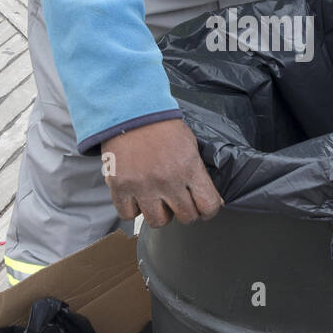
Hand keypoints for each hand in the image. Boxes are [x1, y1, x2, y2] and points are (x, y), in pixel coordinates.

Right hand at [101, 118, 222, 227]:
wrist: (130, 111)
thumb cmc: (162, 126)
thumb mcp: (190, 146)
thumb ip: (199, 174)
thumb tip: (213, 201)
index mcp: (189, 168)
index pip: (209, 206)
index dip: (208, 210)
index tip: (202, 207)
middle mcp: (168, 180)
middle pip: (186, 217)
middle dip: (184, 211)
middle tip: (178, 201)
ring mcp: (142, 185)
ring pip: (158, 222)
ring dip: (159, 213)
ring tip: (156, 199)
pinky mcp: (120, 186)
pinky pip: (128, 215)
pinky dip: (132, 209)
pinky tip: (136, 196)